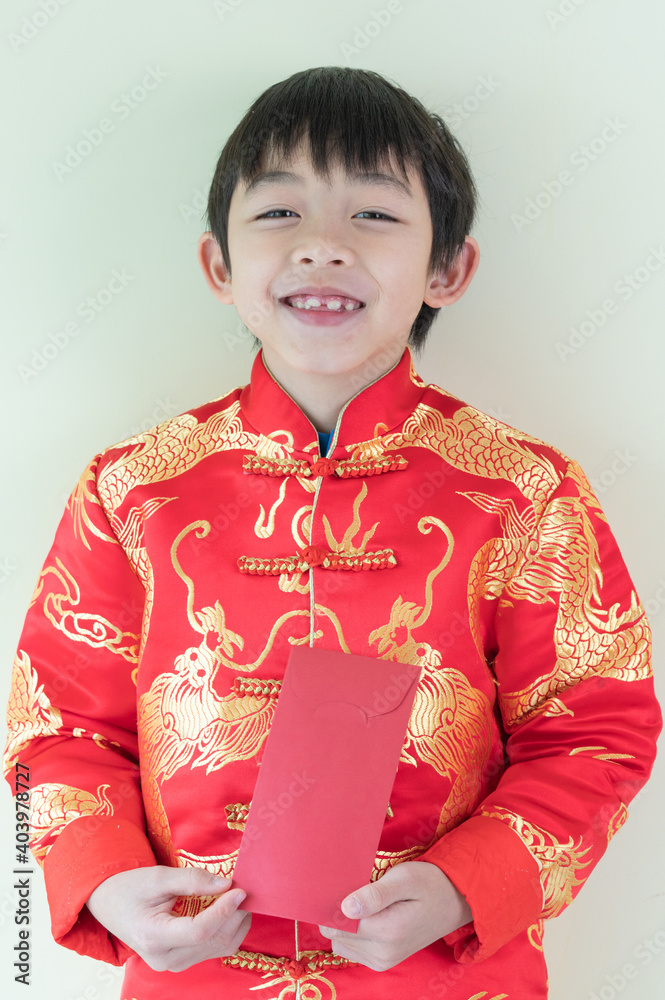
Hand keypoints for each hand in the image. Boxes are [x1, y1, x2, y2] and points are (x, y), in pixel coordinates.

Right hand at [86, 865, 250, 971]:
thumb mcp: (158, 877)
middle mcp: (165, 958)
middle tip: (246, 886)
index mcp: (154, 937)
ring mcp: (174, 963)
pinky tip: (230, 908)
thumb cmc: (130, 888)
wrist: (111, 905)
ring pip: (219, 947)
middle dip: (235, 913)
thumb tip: (226, 883)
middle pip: (213, 940)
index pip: (199, 931)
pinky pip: (215, 948)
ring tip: (239, 895)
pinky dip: (228, 928)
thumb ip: (192, 880)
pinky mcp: (182, 960)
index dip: (223, 910)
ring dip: (236, 922)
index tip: (240, 889)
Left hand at [318, 861, 471, 971]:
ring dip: (343, 926)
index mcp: (387, 931)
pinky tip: (366, 916)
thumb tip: (345, 908)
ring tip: (361, 903)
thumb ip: (374, 895)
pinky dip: (352, 934)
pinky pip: (352, 950)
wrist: (454, 902)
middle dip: (337, 914)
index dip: (332, 904)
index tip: (341, 886)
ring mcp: (383, 961)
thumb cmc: (429, 883)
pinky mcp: (383, 962)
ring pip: (340, 945)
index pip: (337, 925)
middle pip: (335, 936)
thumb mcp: (404, 878)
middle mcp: (383, 953)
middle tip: (352, 890)